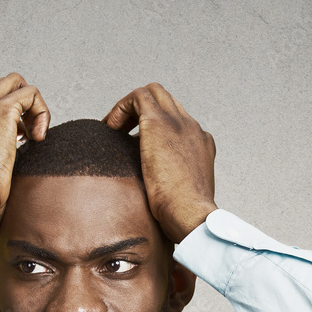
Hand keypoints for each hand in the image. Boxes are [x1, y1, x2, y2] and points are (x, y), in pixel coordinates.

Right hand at [0, 73, 49, 236]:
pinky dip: (42, 112)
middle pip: (3, 86)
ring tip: (36, 138)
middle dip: (25, 106)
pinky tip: (38, 139)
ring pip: (16, 82)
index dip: (13, 121)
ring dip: (34, 107)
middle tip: (31, 137)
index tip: (20, 146)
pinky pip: (30, 93)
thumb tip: (10, 184)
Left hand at [103, 83, 217, 242]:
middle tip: (121, 134)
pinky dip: (121, 109)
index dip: (157, 131)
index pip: (179, 124)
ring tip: (113, 129)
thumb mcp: (183, 199)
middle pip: (167, 102)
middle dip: (141, 113)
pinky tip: (110, 128)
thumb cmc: (186, 218)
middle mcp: (192, 128)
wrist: (192, 216)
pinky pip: (137, 97)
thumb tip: (156, 200)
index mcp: (201, 145)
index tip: (139, 149)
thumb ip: (173, 189)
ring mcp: (178, 123)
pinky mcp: (159, 124)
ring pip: (152, 93)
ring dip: (130, 109)